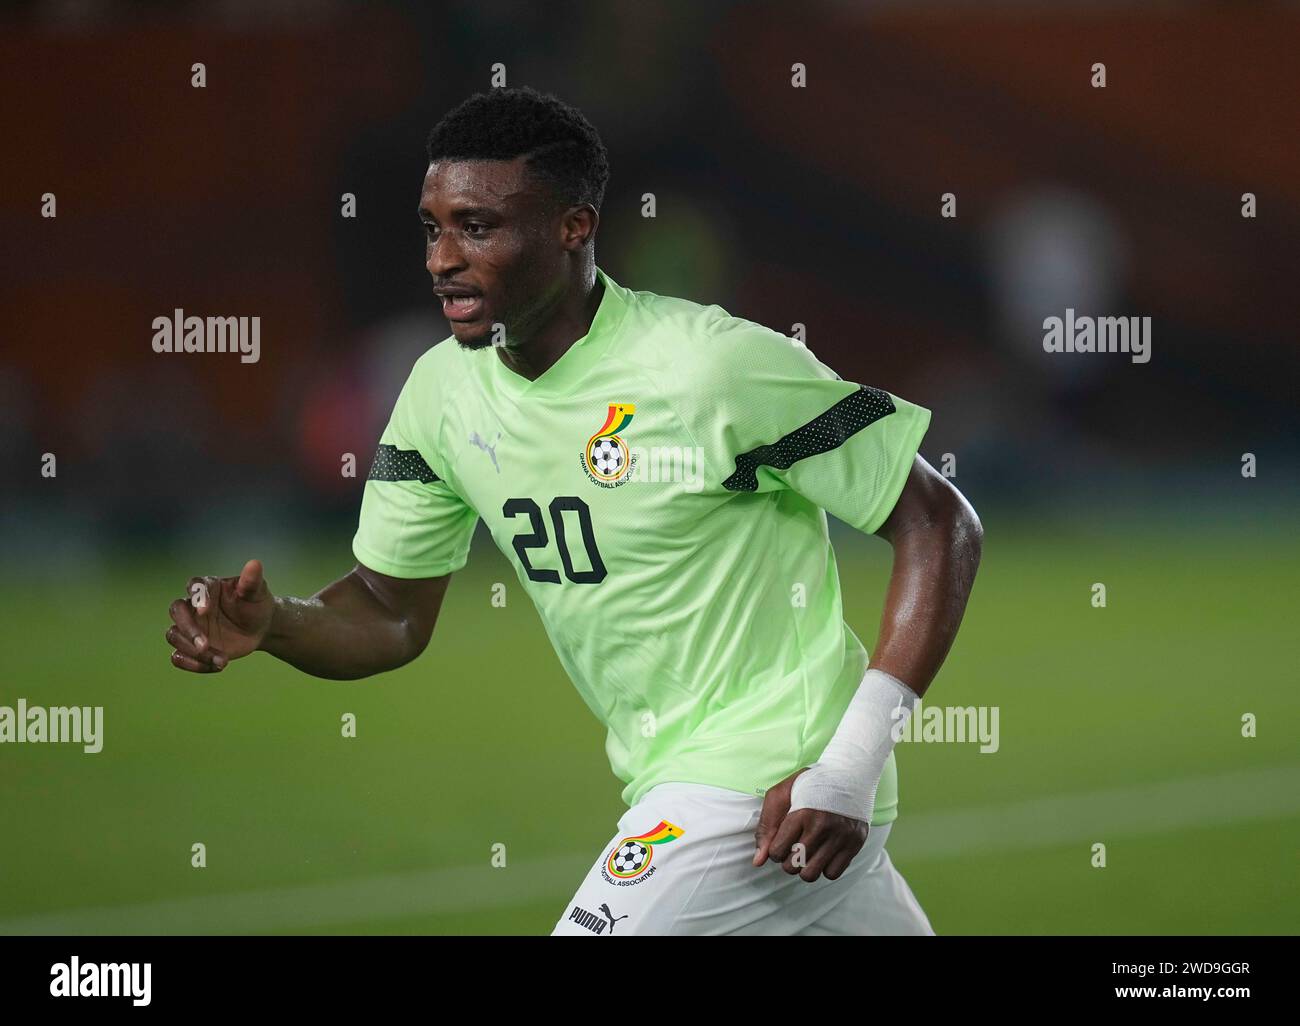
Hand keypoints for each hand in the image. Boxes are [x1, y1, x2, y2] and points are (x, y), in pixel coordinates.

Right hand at [166, 559, 274, 672]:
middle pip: (176, 611)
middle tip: (204, 644)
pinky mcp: (190, 647)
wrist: (259, 628)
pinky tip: (216, 666)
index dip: (196, 597)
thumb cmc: (256, 604)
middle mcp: (193, 606)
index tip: (205, 610)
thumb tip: (255, 563)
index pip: (195, 586)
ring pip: (174, 636)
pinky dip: (192, 664)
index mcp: (209, 588)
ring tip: (221, 660)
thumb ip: (252, 581)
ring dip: (192, 651)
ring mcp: (190, 627)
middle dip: (188, 629)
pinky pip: (178, 656)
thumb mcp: (257, 593)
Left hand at [752, 767, 868, 881]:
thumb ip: (766, 828)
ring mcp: (840, 837)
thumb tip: (759, 861)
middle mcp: (822, 827)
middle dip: (788, 860)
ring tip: (807, 852)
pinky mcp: (854, 844)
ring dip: (804, 867)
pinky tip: (823, 853)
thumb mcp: (780, 796)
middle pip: (792, 867)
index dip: (775, 850)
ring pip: (811, 875)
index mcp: (801, 813)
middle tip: (794, 846)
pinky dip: (825, 868)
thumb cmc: (808, 785)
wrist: (846, 774)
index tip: (782, 840)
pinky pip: (832, 874)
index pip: (777, 852)